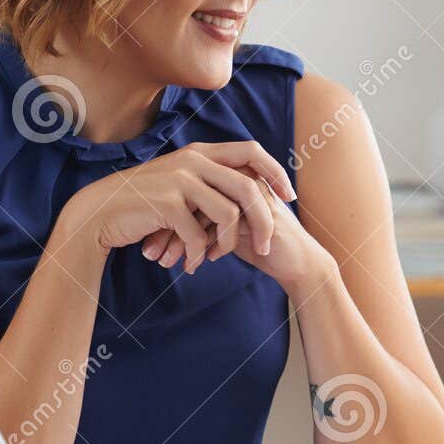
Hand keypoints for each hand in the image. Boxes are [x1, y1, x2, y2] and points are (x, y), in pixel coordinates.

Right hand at [58, 141, 295, 273]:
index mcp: (200, 152)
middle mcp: (193, 160)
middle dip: (264, 220)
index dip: (275, 171)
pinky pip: (200, 234)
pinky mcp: (166, 203)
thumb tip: (249, 190)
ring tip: (216, 259)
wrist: (98, 213)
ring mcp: (180, 179)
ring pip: (229, 214)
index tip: (289, 196)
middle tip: (267, 246)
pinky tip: (191, 265)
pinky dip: (199, 254)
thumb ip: (209, 182)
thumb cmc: (143, 204)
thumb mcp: (179, 184)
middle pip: (249, 187)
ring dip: (228, 245)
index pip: (252, 150)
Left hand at [141, 173, 332, 291]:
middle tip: (150, 255)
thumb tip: (158, 231)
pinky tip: (199, 263)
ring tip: (167, 264)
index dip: (162, 219)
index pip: (183, 194)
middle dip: (165, 230)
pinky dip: (206, 247)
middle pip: (188, 201)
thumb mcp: (221, 232)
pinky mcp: (260, 213)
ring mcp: (250, 195)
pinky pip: (223, 227)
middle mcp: (237, 180)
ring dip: (182, 242)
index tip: (148, 245)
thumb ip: (198, 222)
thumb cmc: (256, 246)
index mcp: (226, 179)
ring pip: (202, 213)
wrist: (296, 262)